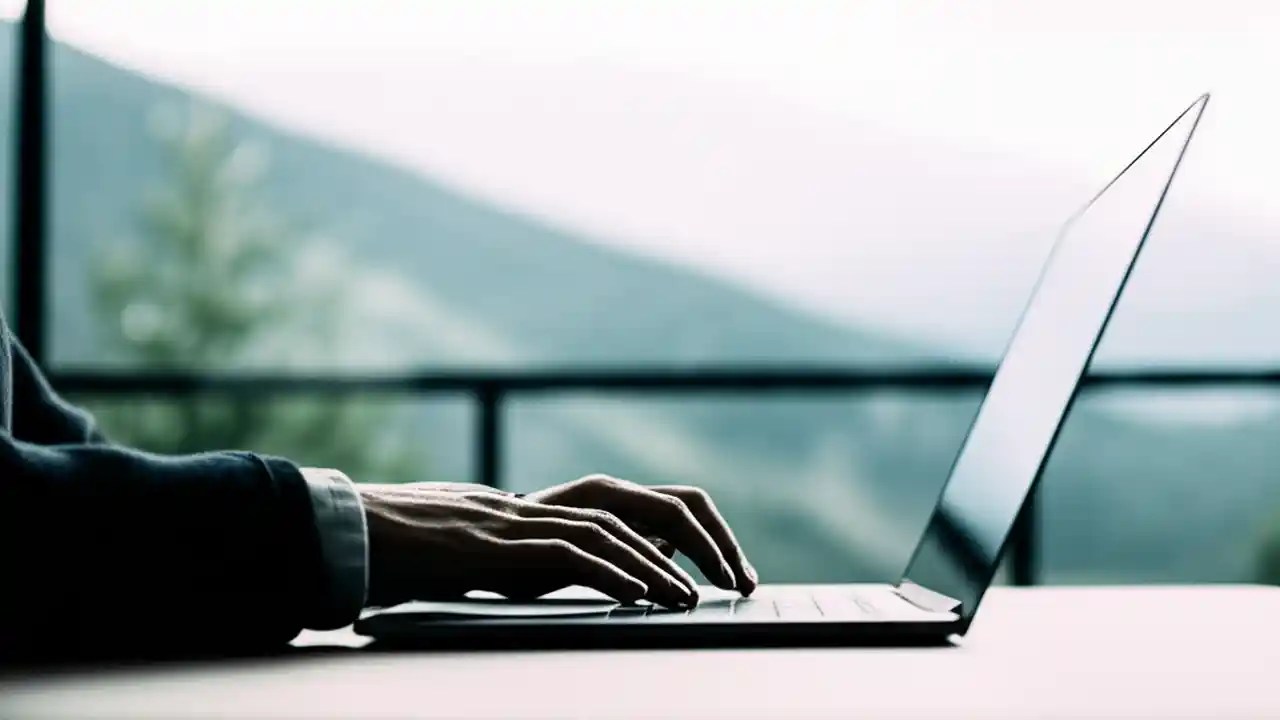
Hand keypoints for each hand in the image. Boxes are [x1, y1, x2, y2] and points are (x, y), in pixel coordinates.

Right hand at [359, 476, 755, 608]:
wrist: (352, 532)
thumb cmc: (415, 550)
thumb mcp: (494, 554)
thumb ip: (543, 557)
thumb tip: (593, 571)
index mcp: (547, 506)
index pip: (635, 506)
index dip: (682, 532)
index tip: (712, 567)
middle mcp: (542, 504)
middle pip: (640, 506)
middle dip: (692, 540)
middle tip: (727, 579)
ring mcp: (519, 519)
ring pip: (608, 531)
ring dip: (656, 566)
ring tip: (688, 598)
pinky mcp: (496, 543)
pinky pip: (566, 553)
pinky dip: (607, 572)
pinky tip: (636, 595)